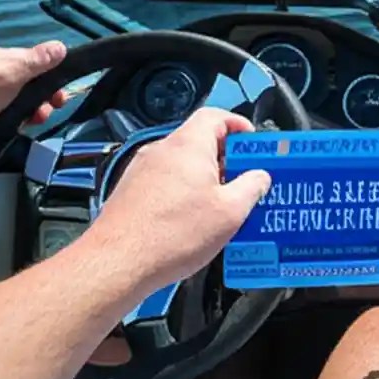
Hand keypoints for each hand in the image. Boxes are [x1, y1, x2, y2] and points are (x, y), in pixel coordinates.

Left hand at [0, 41, 69, 136]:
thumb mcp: (10, 76)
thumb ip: (37, 62)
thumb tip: (62, 45)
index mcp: (4, 55)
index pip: (38, 61)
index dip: (53, 78)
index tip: (60, 100)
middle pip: (29, 79)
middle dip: (42, 97)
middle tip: (42, 117)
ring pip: (17, 94)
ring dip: (29, 109)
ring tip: (28, 124)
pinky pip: (3, 103)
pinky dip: (12, 113)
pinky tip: (9, 123)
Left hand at [82, 108, 270, 291]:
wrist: (119, 262)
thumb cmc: (173, 235)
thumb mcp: (230, 213)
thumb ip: (251, 188)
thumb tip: (259, 177)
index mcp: (188, 145)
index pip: (215, 116)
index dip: (238, 125)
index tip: (253, 143)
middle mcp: (162, 151)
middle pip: (199, 141)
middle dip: (226, 158)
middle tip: (245, 180)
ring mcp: (142, 170)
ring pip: (182, 164)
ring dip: (205, 178)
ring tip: (221, 205)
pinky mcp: (131, 192)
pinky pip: (166, 182)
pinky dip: (183, 192)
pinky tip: (193, 220)